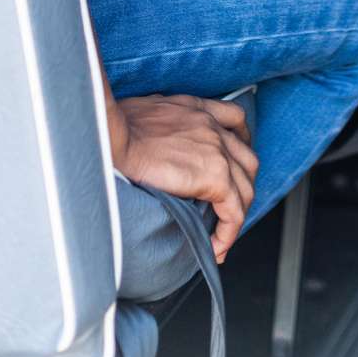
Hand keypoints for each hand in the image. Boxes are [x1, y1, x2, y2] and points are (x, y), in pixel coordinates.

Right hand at [108, 93, 258, 262]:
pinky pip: (233, 211)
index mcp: (197, 108)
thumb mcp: (147, 111)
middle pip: (246, 158)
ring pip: (246, 186)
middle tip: (227, 206)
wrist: (111, 133)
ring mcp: (218, 150)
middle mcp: (213, 126)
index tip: (230, 168)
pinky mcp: (215, 176)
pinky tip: (217, 247)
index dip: (237, 147)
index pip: (235, 121)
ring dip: (238, 211)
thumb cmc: (114, 124)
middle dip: (242, 184)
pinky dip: (229, 232)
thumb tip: (152, 137)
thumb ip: (163, 122)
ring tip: (223, 232)